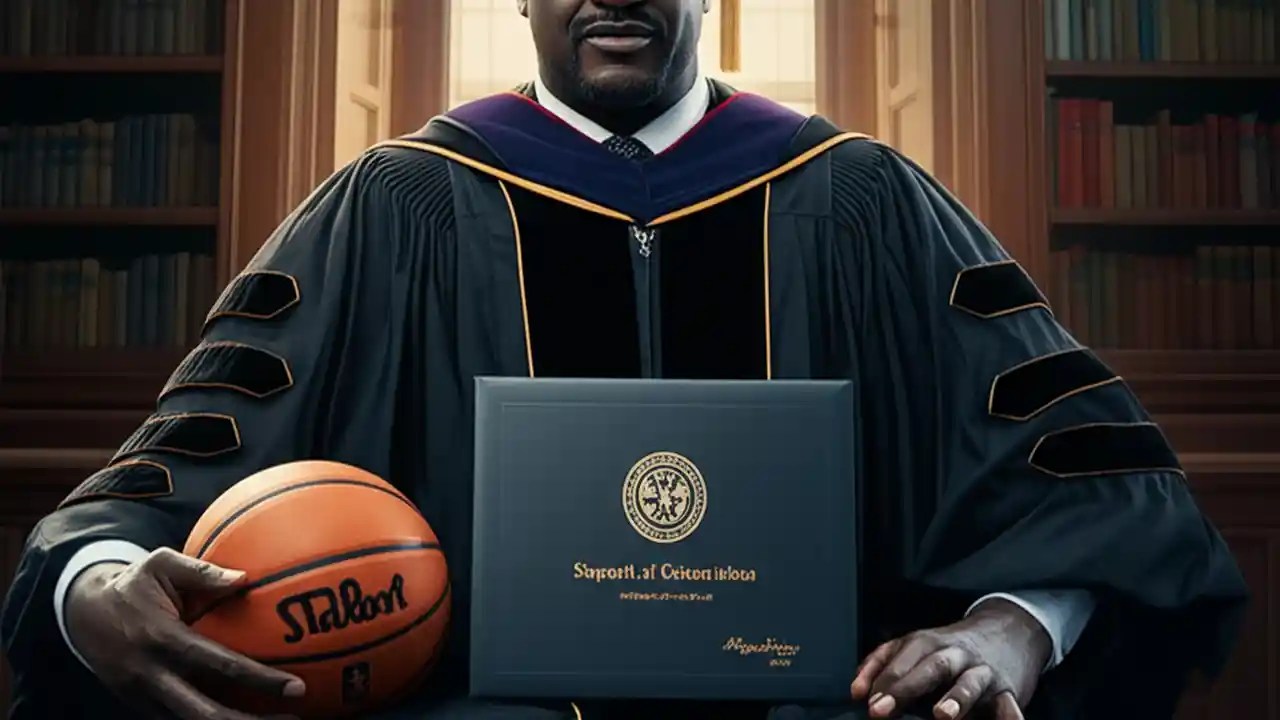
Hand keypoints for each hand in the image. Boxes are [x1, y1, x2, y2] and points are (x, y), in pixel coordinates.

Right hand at [64, 547, 304, 718]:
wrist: (79, 614)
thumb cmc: (133, 584)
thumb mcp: (160, 565)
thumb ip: (201, 571)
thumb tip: (245, 577)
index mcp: (163, 639)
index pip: (220, 667)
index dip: (259, 680)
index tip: (296, 688)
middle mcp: (152, 675)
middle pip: (206, 714)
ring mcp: (144, 696)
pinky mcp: (140, 706)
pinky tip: (244, 719)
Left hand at [849, 599, 1050, 719]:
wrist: (1008, 633)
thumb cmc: (950, 649)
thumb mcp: (914, 647)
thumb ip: (881, 664)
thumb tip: (857, 691)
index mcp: (928, 644)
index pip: (901, 661)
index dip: (883, 683)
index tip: (869, 705)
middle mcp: (956, 655)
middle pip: (930, 667)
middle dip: (905, 688)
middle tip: (882, 710)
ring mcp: (983, 673)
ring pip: (970, 682)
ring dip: (956, 698)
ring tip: (942, 715)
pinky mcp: (1008, 691)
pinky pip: (1010, 705)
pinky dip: (1011, 717)